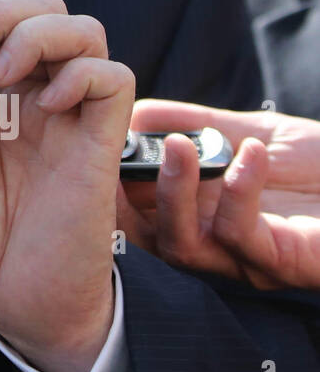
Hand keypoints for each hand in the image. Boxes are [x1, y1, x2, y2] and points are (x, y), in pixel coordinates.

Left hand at [0, 0, 133, 371]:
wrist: (15, 310)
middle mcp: (32, 96)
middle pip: (37, 9)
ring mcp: (69, 116)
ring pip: (82, 29)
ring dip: (35, 33)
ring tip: (0, 71)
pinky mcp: (103, 143)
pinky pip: (115, 78)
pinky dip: (81, 74)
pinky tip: (45, 105)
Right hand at [116, 100, 319, 289]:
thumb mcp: (248, 133)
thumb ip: (192, 123)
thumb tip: (129, 108)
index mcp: (197, 214)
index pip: (131, 208)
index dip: (105, 180)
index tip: (90, 136)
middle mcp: (212, 243)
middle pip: (143, 235)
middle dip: (122, 192)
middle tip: (114, 145)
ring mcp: (244, 260)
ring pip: (181, 245)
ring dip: (173, 191)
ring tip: (181, 145)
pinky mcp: (280, 263)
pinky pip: (240, 237)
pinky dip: (237, 190)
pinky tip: (250, 152)